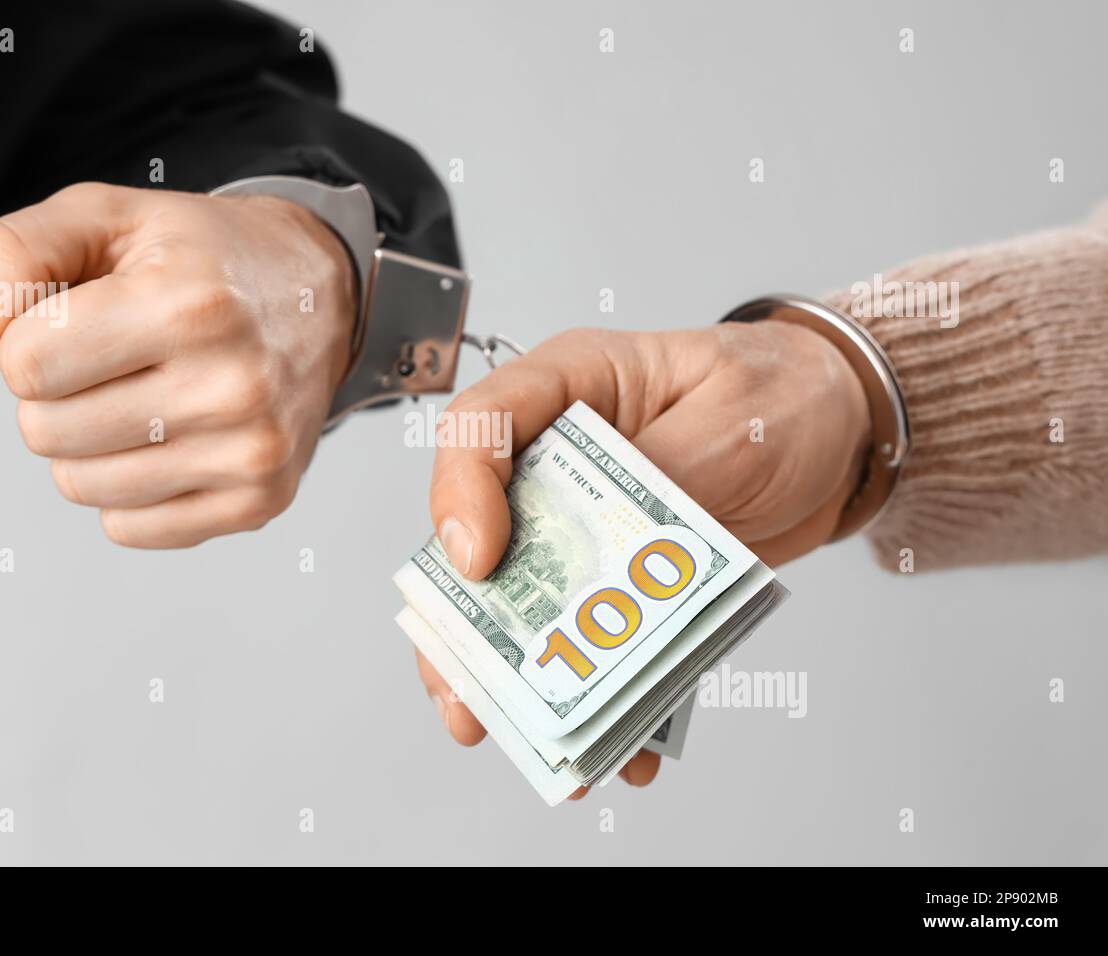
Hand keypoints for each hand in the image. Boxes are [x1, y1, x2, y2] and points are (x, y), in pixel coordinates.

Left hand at [0, 183, 355, 546]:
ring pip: (81, 486)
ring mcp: (252, 452)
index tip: (83, 316)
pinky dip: (129, 489)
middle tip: (116, 358)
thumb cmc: (203, 257)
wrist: (322, 299)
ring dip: (88, 443)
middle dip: (56, 393)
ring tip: (145, 396)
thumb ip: (10, 256)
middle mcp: (233, 385)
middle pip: (45, 432)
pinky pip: (129, 527)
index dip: (32, 338)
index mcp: (190, 303)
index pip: (25, 364)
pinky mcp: (261, 501)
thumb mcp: (106, 217)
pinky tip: (173, 439)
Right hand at [416, 322, 872, 793]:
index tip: (478, 563)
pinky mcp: (623, 579)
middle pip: (479, 537)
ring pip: (529, 607)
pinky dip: (614, 700)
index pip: (481, 424)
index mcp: (571, 387)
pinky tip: (630, 748)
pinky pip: (603, 645)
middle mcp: (560, 457)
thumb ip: (668, 470)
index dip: (459, 493)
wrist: (841, 435)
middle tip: (468, 696)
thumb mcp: (738, 416)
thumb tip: (613, 541)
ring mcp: (586, 525)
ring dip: (525, 681)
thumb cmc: (785, 394)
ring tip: (536, 742)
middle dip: (466, 625)